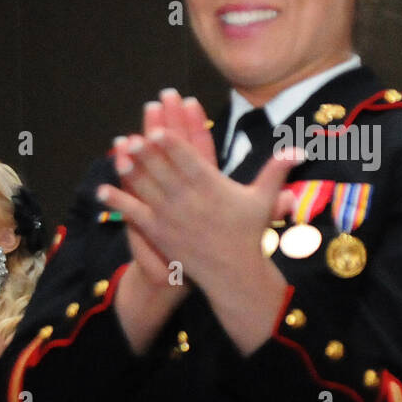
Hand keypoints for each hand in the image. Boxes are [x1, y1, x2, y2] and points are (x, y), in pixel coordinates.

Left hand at [99, 126, 297, 294]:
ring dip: (130, 169)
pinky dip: (117, 202)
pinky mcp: (160, 234)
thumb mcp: (263, 199)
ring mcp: (172, 217)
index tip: (157, 129)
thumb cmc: (247, 233)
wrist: (233, 272)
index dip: (170, 144)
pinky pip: (134, 214)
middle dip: (146, 152)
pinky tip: (102, 190)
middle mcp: (190, 200)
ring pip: (146, 188)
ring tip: (117, 151)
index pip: (188, 160)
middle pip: (163, 170)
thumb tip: (299, 149)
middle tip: (131, 135)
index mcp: (212, 187)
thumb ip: (276, 171)